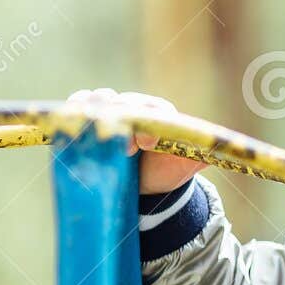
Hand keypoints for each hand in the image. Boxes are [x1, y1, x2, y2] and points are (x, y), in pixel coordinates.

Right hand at [66, 88, 206, 194]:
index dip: (150, 120)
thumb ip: (199, 156)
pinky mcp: (87, 120)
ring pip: (99, 99)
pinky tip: (71, 122)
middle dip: (121, 118)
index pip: (154, 108)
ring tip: (94, 128)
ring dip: (95, 111)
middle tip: (123, 146)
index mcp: (160, 113)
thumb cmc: (166, 170)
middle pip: (123, 100)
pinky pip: (78, 107)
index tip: (148, 143)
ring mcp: (110, 111)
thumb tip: (214, 150)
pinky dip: (74, 111)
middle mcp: (134, 106)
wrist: (144, 184)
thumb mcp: (185, 165)